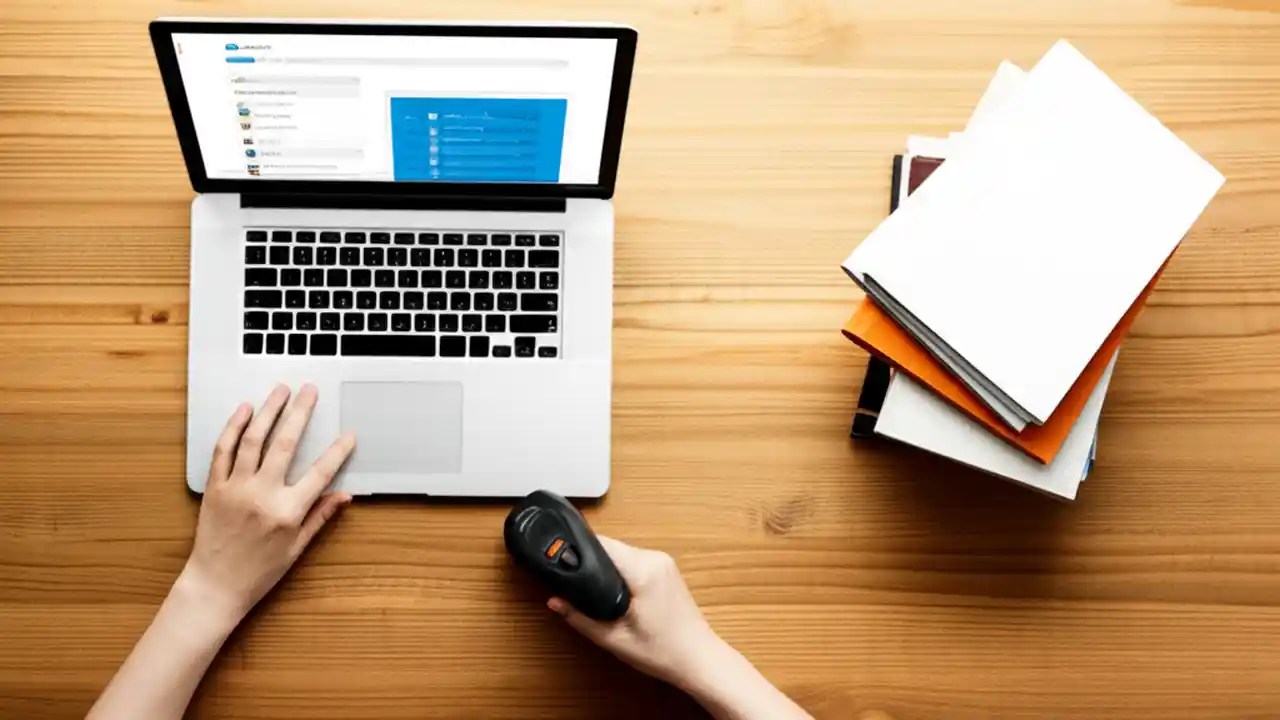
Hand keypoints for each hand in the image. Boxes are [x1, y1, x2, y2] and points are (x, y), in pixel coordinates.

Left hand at [179, 384, 355, 626]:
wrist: (215, 585)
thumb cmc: (259, 572)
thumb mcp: (297, 548)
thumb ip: (320, 516)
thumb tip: (345, 495)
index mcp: (287, 512)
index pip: (319, 473)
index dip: (337, 452)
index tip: (348, 435)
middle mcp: (262, 495)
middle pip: (285, 444)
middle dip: (300, 413)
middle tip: (310, 391)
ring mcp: (235, 489)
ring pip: (254, 440)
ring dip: (269, 411)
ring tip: (281, 391)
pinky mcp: (214, 488)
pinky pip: (223, 450)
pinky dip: (233, 428)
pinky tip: (245, 410)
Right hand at [547, 537, 812, 719]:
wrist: (699, 659)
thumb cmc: (663, 652)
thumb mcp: (614, 639)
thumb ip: (580, 617)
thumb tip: (554, 601)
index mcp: (644, 570)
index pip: (602, 544)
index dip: (577, 550)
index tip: (558, 559)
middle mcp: (655, 558)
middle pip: (611, 546)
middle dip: (590, 561)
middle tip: (572, 582)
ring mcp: (663, 561)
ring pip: (622, 552)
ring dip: (606, 566)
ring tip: (592, 590)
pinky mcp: (666, 568)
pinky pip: (634, 559)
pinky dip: (620, 570)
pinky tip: (614, 590)